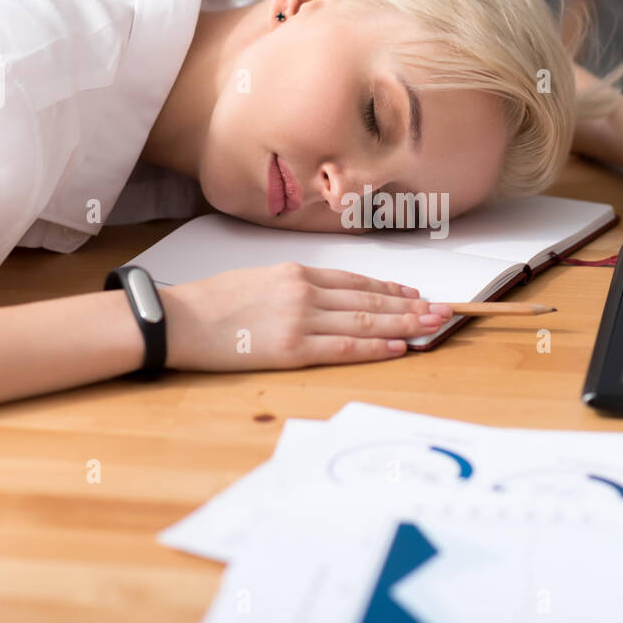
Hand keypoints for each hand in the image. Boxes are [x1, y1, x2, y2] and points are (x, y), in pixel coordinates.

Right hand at [159, 262, 452, 370]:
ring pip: (366, 322)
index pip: (355, 281)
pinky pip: (344, 348)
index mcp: (296, 273)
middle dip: (410, 305)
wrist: (179, 319)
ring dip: (404, 324)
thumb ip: (292, 287)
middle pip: (370, 299)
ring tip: (433, 325)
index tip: (413, 293)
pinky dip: (376, 348)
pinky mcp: (292, 349)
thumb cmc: (210, 302)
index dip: (389, 288)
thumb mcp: (256, 280)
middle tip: (443, 308)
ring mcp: (300, 320)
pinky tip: (399, 347)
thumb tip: (323, 298)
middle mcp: (305, 291)